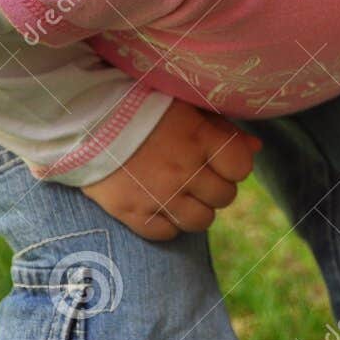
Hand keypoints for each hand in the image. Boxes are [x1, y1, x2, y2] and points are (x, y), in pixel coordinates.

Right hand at [81, 101, 260, 240]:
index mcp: (199, 139)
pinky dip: (168, 224)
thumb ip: (222, 128)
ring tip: (181, 194)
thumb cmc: (139, 105)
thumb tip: (256, 148)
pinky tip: (159, 205)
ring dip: (196, 209)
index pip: (241, 167)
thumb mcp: (185, 107)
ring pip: (201, 221)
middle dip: (216, 188)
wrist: (83, 119)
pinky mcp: (133, 214)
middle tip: (198, 175)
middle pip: (224, 197)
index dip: (234, 166)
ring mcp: (159, 196)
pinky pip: (166, 234)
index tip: (220, 160)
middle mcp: (184, 171)